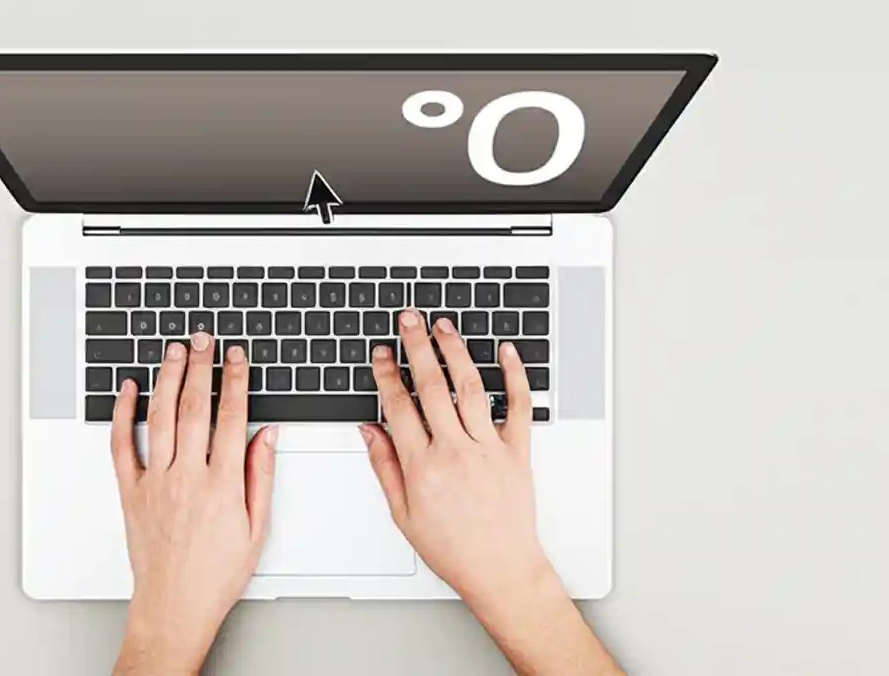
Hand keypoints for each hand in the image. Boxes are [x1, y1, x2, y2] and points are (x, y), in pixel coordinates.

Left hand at [110, 333, 275, 675]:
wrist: (174, 606)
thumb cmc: (216, 575)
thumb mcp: (257, 529)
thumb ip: (261, 477)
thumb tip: (265, 436)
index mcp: (222, 485)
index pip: (232, 417)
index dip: (235, 380)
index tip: (236, 356)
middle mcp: (186, 478)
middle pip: (193, 407)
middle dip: (200, 367)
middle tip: (203, 339)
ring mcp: (155, 483)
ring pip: (159, 417)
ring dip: (167, 378)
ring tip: (174, 351)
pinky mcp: (130, 492)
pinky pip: (122, 445)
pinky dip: (123, 414)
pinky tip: (128, 390)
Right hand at [362, 309, 621, 674]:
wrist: (500, 570)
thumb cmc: (452, 548)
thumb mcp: (402, 514)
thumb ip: (384, 466)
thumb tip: (370, 429)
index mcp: (422, 467)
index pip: (399, 406)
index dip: (387, 374)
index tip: (382, 353)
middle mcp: (455, 452)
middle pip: (431, 386)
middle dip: (417, 347)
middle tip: (409, 319)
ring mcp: (488, 449)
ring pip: (470, 388)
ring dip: (455, 351)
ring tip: (444, 327)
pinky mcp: (517, 452)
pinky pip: (518, 406)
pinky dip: (515, 375)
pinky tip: (505, 351)